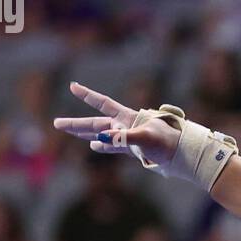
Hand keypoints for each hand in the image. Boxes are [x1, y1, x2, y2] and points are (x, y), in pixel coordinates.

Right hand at [53, 81, 179, 167]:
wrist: (183, 155)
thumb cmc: (167, 143)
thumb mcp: (145, 138)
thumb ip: (123, 137)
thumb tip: (102, 139)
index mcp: (127, 118)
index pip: (103, 103)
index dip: (88, 95)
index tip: (72, 86)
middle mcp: (125, 126)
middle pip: (95, 124)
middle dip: (76, 124)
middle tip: (56, 123)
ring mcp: (129, 138)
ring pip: (102, 135)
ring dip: (86, 135)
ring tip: (71, 132)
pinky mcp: (134, 150)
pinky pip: (114, 147)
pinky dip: (104, 147)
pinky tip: (93, 146)